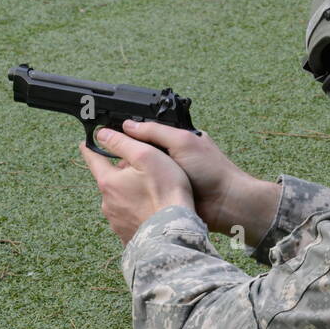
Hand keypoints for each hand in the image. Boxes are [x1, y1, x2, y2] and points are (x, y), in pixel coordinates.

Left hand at [80, 125, 193, 244]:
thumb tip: (102, 134)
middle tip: (144, 169)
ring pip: (120, 199)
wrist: (174, 232)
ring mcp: (116, 221)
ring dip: (131, 193)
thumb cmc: (164, 193)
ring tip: (153, 192)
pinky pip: (130, 218)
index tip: (86, 142)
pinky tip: (152, 211)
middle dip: (122, 173)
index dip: (91, 147)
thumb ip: (122, 142)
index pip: (93, 159)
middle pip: (110, 180)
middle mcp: (107, 202)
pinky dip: (138, 212)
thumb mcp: (146, 156)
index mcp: (108, 181)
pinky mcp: (127, 234)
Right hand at [114, 120, 274, 237]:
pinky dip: (135, 189)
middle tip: (104, 154)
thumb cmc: (211, 170)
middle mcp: (169, 156)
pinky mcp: (165, 195)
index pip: (145, 131)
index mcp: (175, 139)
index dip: (127, 132)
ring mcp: (167, 177)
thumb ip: (155, 132)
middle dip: (125, 154)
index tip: (105, 132)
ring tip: (112, 173)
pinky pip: (144, 190)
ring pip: (138, 172)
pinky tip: (125, 190)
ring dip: (128, 174)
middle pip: (139, 152)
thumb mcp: (182, 142)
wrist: (226, 203)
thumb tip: (127, 125)